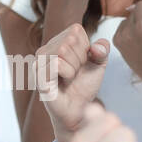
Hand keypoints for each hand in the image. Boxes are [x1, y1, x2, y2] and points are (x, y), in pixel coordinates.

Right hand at [36, 23, 109, 141]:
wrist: (78, 110)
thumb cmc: (84, 87)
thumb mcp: (98, 65)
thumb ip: (102, 50)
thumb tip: (97, 47)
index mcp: (58, 41)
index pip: (76, 31)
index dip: (85, 48)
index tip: (81, 64)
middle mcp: (46, 48)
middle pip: (69, 40)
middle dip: (79, 59)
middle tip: (74, 73)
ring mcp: (40, 61)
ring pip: (62, 49)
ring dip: (74, 67)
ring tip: (69, 78)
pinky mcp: (39, 74)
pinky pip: (57, 63)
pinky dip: (67, 73)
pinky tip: (63, 82)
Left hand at [113, 0, 141, 84]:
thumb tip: (130, 7)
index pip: (141, 5)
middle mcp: (129, 31)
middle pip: (133, 12)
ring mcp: (120, 37)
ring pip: (126, 19)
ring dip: (134, 25)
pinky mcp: (116, 42)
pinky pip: (121, 27)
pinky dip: (128, 32)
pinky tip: (136, 42)